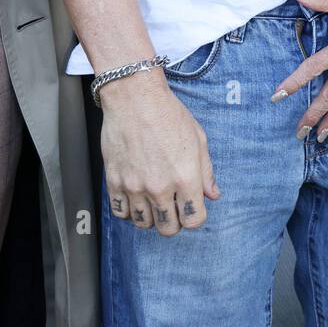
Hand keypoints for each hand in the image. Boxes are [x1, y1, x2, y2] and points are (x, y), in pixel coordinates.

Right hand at [100, 68, 219, 234]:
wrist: (135, 98)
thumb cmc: (168, 114)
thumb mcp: (198, 138)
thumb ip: (206, 171)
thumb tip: (212, 194)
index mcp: (185, 176)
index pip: (194, 219)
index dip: (195, 216)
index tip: (192, 208)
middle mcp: (160, 186)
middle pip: (168, 228)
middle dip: (174, 221)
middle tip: (173, 206)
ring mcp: (135, 186)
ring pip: (143, 224)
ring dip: (151, 217)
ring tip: (153, 200)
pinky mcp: (114, 182)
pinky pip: (121, 213)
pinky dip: (129, 210)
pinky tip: (135, 197)